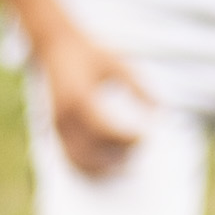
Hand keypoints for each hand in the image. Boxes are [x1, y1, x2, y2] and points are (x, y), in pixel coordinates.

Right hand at [38, 24, 155, 178]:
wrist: (54, 45)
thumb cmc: (89, 52)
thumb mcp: (118, 63)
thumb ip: (139, 87)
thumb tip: (160, 111)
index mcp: (79, 97)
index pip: (105, 130)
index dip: (127, 139)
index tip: (147, 137)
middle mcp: (64, 115)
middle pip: (91, 152)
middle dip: (117, 158)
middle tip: (139, 155)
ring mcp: (56, 124)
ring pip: (78, 160)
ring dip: (102, 169)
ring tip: (126, 165)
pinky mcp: (54, 128)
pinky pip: (70, 156)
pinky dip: (88, 166)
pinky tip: (108, 165)